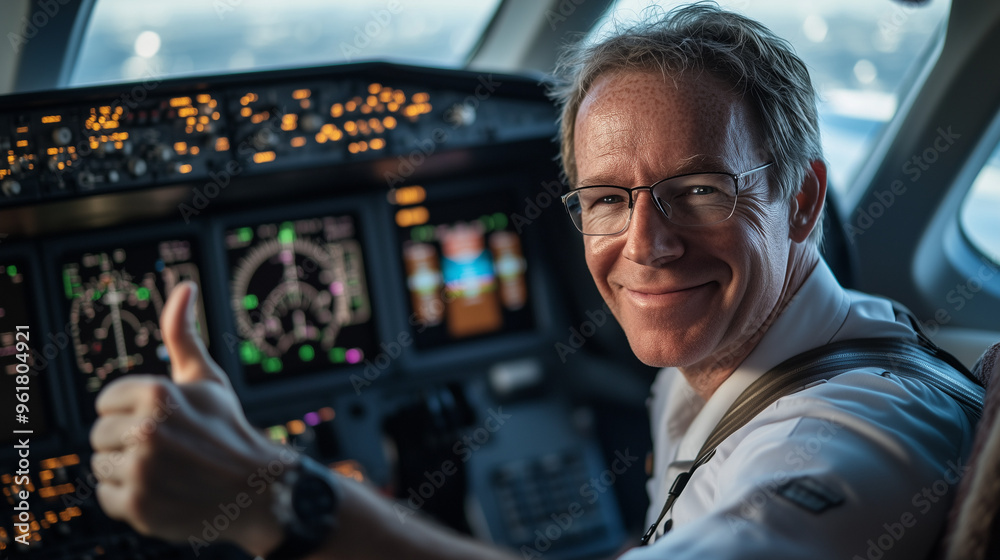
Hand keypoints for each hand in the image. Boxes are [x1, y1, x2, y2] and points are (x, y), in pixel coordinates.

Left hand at [90, 282, 288, 556]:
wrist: (256, 488)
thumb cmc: (227, 429)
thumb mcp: (206, 378)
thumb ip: (182, 333)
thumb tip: (182, 286)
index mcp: (157, 393)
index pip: (106, 402)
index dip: (132, 411)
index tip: (162, 422)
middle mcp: (147, 431)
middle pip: (98, 435)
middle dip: (127, 441)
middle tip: (166, 449)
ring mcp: (142, 472)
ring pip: (101, 466)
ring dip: (127, 471)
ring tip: (164, 470)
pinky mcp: (139, 507)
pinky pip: (108, 497)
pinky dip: (130, 499)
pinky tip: (161, 491)